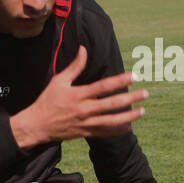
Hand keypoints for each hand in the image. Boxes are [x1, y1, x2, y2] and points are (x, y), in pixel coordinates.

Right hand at [11, 45, 147, 148]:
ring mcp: (86, 123)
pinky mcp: (86, 133)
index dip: (120, 80)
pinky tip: (129, 126)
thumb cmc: (47, 101)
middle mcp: (84, 110)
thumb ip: (74, 67)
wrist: (37, 125)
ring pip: (112, 121)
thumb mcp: (58, 81)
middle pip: (112, 104)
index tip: (134, 76)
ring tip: (143, 111)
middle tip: (146, 93)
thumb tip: (83, 49)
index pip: (103, 87)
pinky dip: (118, 131)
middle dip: (130, 98)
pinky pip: (105, 133)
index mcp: (78, 95)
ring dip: (129, 116)